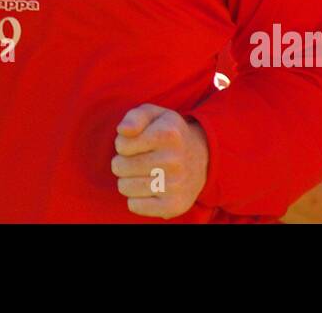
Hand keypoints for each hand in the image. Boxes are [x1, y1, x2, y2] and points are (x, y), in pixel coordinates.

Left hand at [111, 103, 208, 217]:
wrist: (202, 158)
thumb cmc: (167, 133)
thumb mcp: (154, 115)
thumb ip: (135, 117)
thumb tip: (123, 130)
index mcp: (168, 134)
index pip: (121, 145)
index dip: (123, 144)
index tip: (137, 143)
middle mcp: (173, 161)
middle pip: (119, 167)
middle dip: (122, 162)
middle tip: (139, 159)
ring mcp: (175, 185)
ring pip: (124, 187)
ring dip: (128, 180)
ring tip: (144, 173)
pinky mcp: (173, 206)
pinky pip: (134, 205)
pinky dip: (136, 198)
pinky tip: (149, 188)